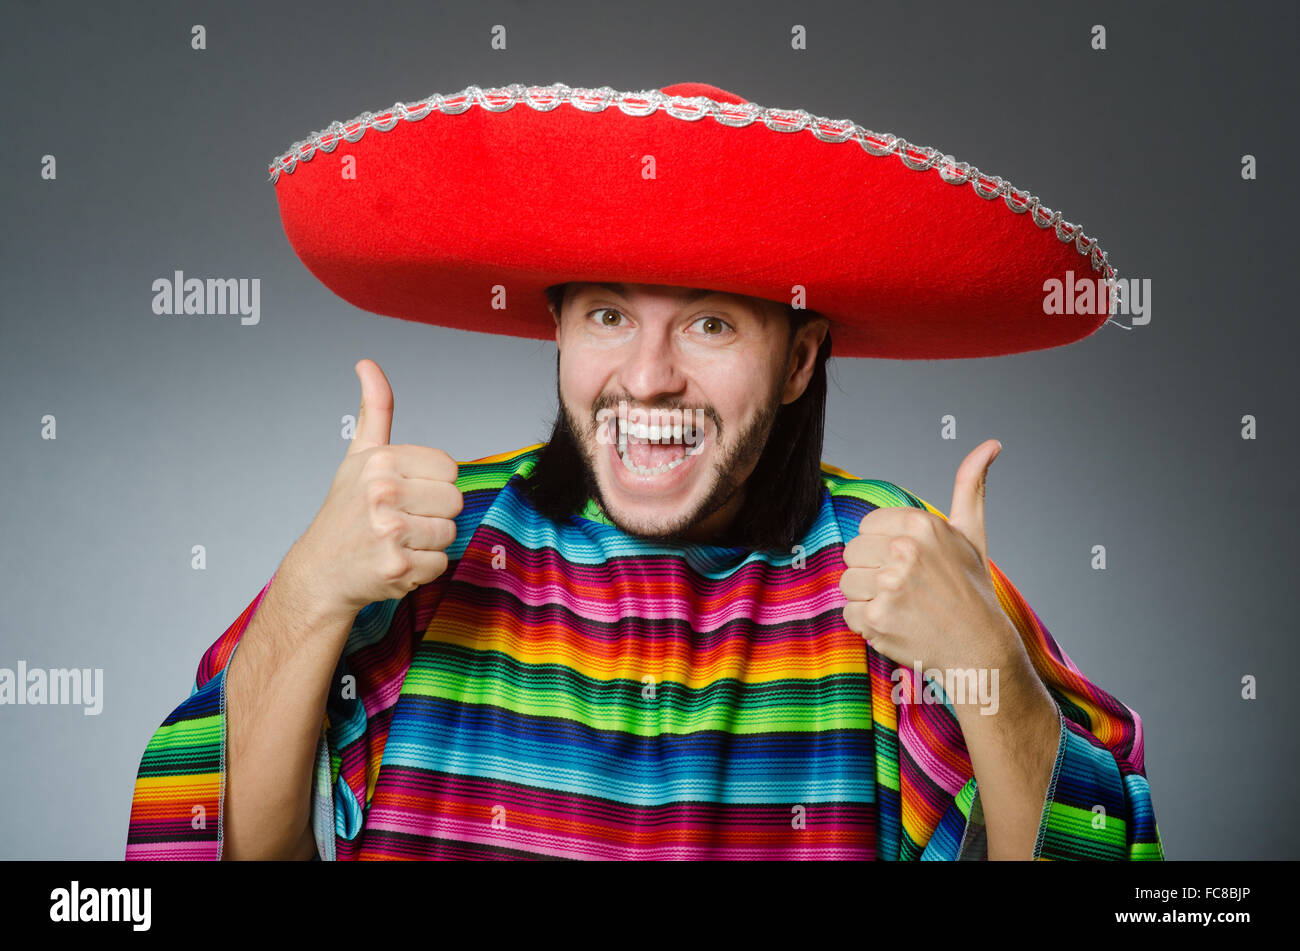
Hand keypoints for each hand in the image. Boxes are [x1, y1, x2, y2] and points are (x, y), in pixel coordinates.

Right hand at [289, 359, 462, 617]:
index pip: (449, 469)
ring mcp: (389, 531)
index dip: (432, 484)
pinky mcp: (396, 567)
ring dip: (429, 543)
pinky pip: (441, 564)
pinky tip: (395, 562)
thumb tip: (367, 364)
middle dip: (434, 514)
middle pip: (455, 501)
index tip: (405, 494)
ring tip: (397, 541)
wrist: (321, 571)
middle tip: (401, 520)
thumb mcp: (359, 456)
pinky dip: (422, 570)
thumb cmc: (345, 512)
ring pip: (450, 533)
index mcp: (381, 461)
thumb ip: (375, 410)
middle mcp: (383, 492)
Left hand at [839, 439, 1017, 673]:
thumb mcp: (972, 534)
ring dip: (868, 598)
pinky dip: (867, 624)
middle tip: (906, 589)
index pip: (866, 526)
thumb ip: (970, 486)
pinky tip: (897, 625)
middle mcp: (905, 550)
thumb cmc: (972, 591)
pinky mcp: (877, 618)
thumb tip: (991, 444)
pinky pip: (848, 613)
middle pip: (852, 553)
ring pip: (847, 583)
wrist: (980, 650)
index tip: (907, 564)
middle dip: (872, 572)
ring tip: (902, 607)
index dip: (882, 547)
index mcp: (921, 524)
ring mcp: (890, 585)